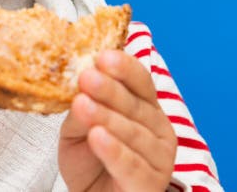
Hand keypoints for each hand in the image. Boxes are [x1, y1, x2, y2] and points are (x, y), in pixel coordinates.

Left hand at [58, 50, 176, 191]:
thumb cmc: (90, 159)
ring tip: (83, 105)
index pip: (139, 80)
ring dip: (107, 117)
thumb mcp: (77, 128)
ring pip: (133, 133)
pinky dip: (114, 150)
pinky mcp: (151, 184)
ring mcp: (159, 157)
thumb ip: (80, 107)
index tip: (102, 56)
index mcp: (144, 106)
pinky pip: (132, 165)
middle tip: (86, 76)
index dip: (123, 68)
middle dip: (109, 89)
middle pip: (135, 104)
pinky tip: (97, 136)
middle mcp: (158, 128)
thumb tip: (77, 86)